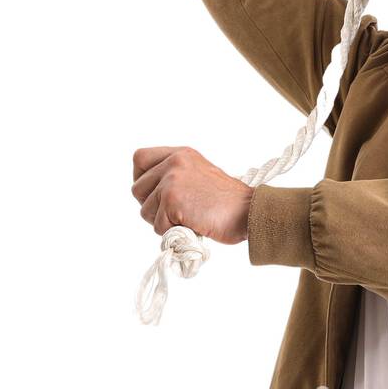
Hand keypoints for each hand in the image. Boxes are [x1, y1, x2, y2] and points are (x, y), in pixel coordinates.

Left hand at [131, 146, 252, 245]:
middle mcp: (174, 162)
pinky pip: (158, 226)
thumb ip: (176, 178)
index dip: (142, 179)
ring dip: (163, 223)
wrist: (250, 211)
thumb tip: (152, 198)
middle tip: (174, 214)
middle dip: (151, 207)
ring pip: (145, 210)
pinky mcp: (172, 200)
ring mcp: (172, 180)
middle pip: (137, 189)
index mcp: (181, 154)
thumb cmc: (230, 203)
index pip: (140, 158)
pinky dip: (174, 234)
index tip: (156, 194)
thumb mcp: (200, 175)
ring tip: (188, 220)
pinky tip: (193, 226)